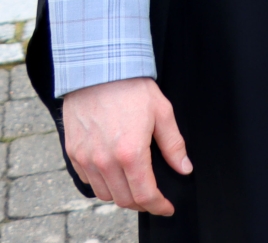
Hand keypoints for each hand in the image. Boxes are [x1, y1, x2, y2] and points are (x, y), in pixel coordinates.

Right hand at [61, 77, 190, 213]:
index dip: (158, 205)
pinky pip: (88, 180)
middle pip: (124, 199)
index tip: (166, 207)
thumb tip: (184, 168)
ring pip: (105, 194)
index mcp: (130, 153)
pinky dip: (102, 183)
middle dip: (142, 202)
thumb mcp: (163, 113)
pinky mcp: (73, 154)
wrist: (99, 71)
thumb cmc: (133, 89)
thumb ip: (174, 145)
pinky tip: (114, 173)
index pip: (144, 194)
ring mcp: (86, 159)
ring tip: (135, 185)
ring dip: (121, 195)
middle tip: (153, 197)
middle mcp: (105, 161)